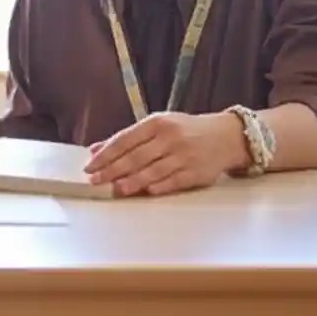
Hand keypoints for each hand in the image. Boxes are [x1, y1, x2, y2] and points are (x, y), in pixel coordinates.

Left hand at [84, 111, 246, 196]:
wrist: (226, 136)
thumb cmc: (185, 131)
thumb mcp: (157, 126)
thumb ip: (127, 138)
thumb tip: (95, 149)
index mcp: (157, 123)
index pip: (125, 139)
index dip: (106, 154)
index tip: (90, 166)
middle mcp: (170, 138)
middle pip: (136, 157)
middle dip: (113, 170)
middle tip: (96, 181)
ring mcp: (184, 155)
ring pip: (153, 171)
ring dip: (132, 181)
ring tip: (116, 189)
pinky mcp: (196, 172)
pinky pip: (173, 182)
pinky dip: (158, 187)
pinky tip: (145, 192)